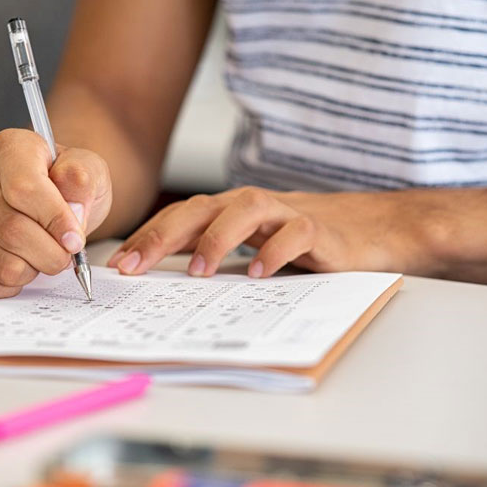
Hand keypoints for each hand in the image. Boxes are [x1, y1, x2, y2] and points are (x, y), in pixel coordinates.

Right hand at [0, 129, 111, 298]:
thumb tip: (72, 210)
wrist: (54, 200)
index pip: (23, 189)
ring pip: (0, 262)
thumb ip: (83, 182)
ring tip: (43, 253)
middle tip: (66, 253)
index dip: (54, 220)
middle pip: (10, 230)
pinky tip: (24, 265)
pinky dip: (12, 285)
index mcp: (8, 147)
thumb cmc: (68, 185)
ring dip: (33, 269)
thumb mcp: (89, 171)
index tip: (75, 239)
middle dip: (49, 253)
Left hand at [107, 187, 437, 277]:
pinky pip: (295, 233)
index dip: (148, 237)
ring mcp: (286, 213)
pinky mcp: (319, 230)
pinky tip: (258, 273)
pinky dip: (275, 251)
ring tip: (197, 270)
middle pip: (201, 208)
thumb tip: (160, 280)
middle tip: (136, 265)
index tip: (119, 266)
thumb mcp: (249, 247)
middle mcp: (252, 206)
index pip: (181, 217)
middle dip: (164, 234)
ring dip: (218, 238)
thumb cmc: (300, 242)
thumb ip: (212, 254)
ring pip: (246, 210)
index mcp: (230, 210)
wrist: (367, 229)